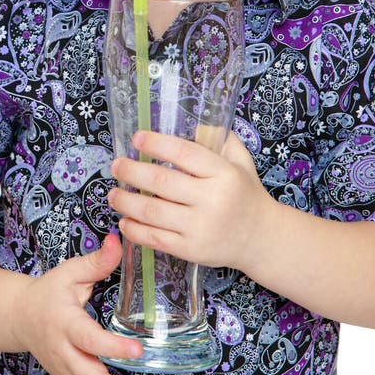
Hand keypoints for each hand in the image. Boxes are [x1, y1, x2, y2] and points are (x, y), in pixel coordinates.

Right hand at [12, 233, 157, 374]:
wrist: (17, 317)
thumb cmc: (48, 292)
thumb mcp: (69, 272)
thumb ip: (96, 261)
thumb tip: (117, 240)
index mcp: (64, 323)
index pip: (89, 338)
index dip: (111, 346)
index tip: (138, 351)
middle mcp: (64, 352)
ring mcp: (65, 370)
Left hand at [108, 130, 270, 270]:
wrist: (262, 240)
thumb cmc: (245, 194)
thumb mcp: (241, 161)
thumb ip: (219, 138)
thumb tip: (192, 124)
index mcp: (224, 173)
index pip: (184, 153)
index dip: (157, 144)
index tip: (136, 139)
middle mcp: (212, 200)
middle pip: (161, 182)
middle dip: (131, 172)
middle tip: (116, 166)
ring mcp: (200, 227)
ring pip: (152, 212)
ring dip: (126, 201)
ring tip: (112, 194)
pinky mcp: (191, 250)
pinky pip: (155, 239)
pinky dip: (134, 230)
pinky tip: (124, 221)